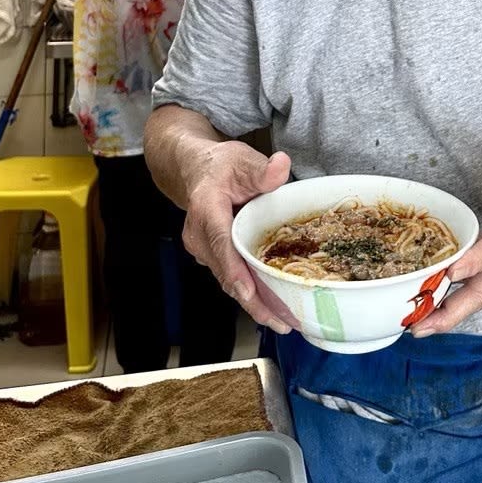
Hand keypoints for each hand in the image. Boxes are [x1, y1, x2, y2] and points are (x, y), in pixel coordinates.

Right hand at [181, 143, 297, 333]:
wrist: (198, 172)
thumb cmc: (221, 167)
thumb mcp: (243, 161)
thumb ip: (262, 169)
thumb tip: (280, 166)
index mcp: (206, 208)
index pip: (221, 242)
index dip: (235, 270)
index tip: (249, 292)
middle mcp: (200, 235)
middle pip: (226, 273)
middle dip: (253, 301)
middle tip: (282, 320)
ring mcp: (203, 249)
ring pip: (228, 281)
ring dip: (254, 303)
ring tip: (283, 321)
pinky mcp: (211, 257)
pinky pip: (231, 277)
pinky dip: (251, 292)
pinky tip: (273, 306)